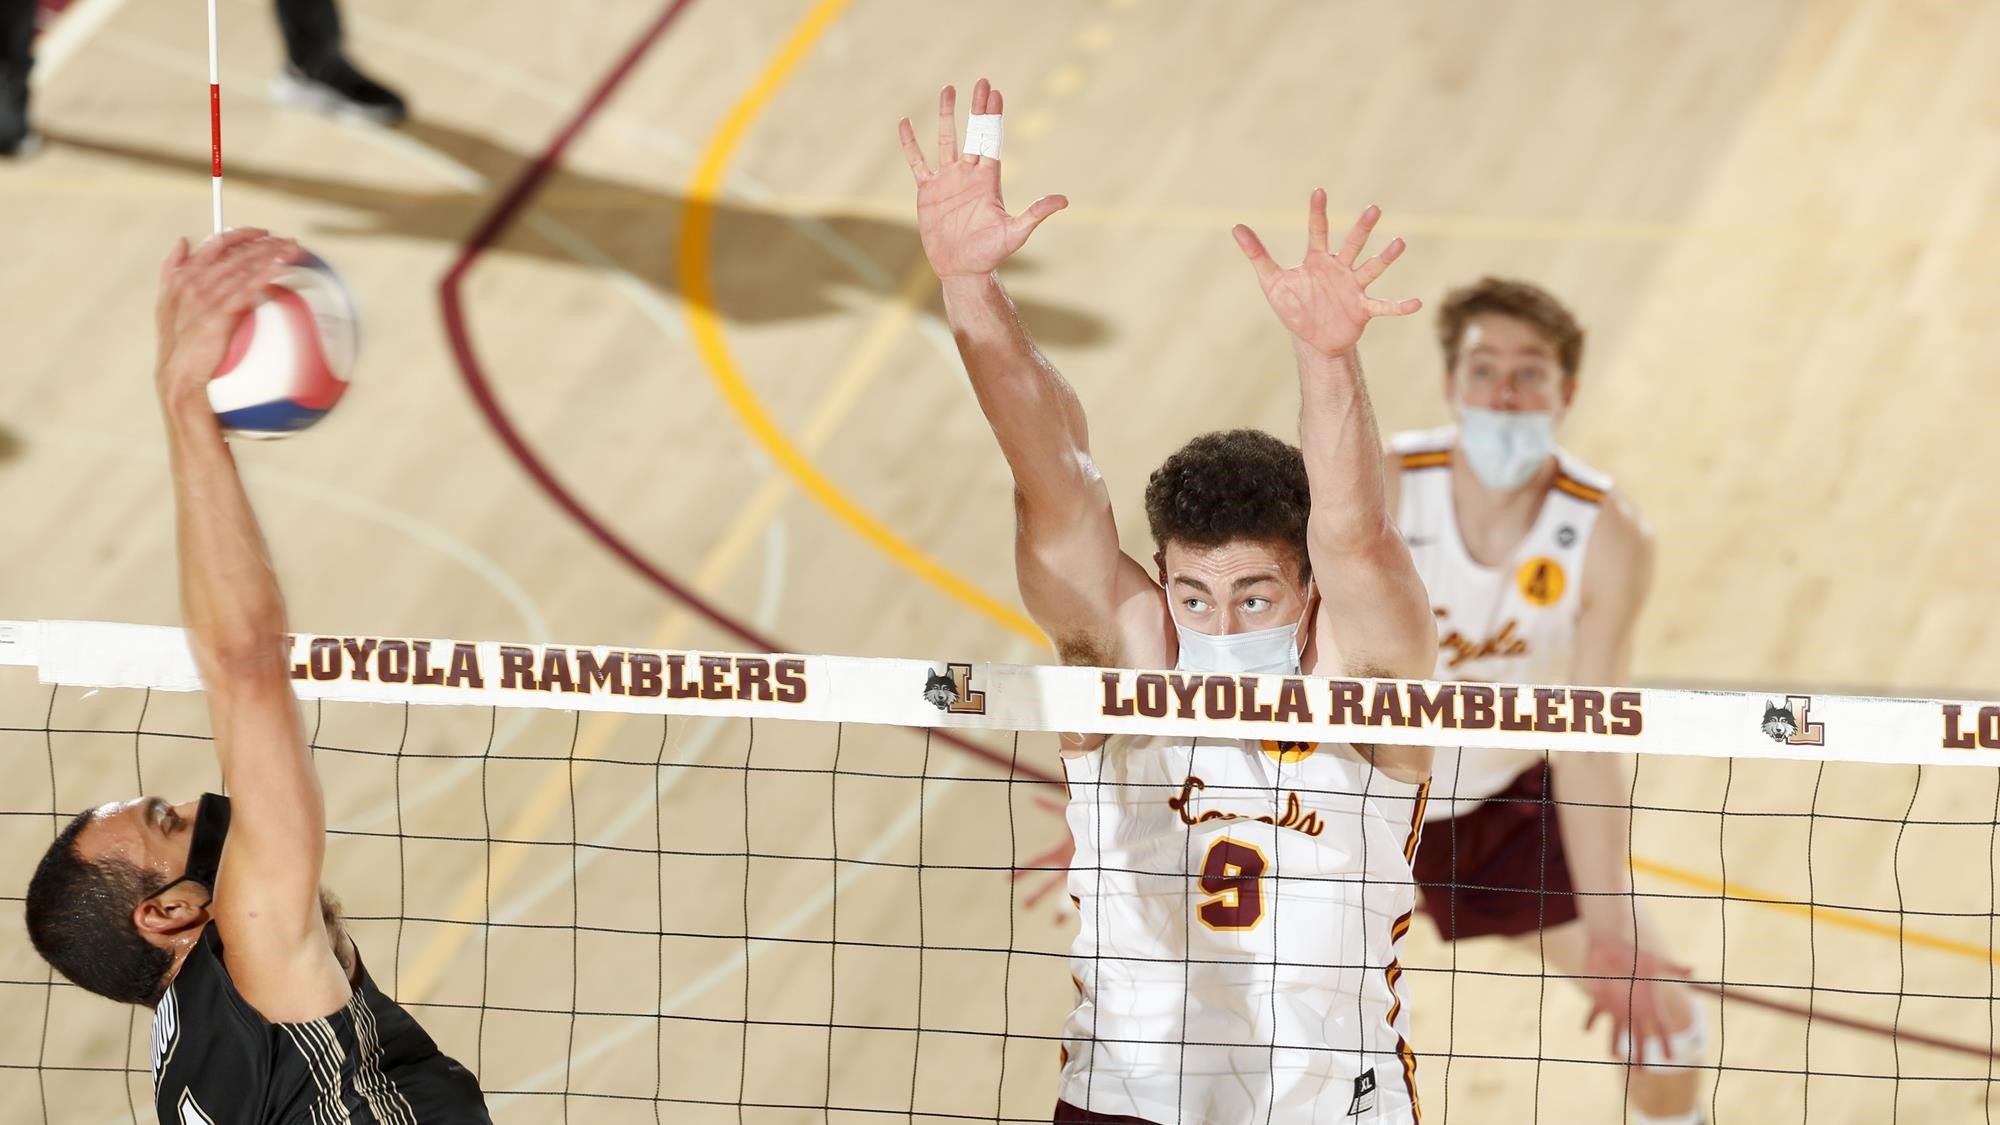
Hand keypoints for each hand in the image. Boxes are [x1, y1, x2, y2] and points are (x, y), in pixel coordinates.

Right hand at [155, 229, 301, 407]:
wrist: (178, 376)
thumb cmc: (177, 344)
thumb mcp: (167, 303)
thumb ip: (173, 270)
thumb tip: (183, 240)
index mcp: (183, 277)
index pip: (215, 245)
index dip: (241, 235)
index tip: (263, 232)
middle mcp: (194, 282)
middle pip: (235, 253)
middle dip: (265, 243)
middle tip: (288, 240)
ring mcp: (206, 298)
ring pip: (243, 267)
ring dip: (270, 255)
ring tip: (294, 249)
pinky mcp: (219, 315)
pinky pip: (248, 290)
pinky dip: (266, 276)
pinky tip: (283, 269)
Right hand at [898, 79, 1066, 278]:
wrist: (962, 270)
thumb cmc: (990, 254)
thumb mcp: (1015, 233)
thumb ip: (1036, 214)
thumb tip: (1064, 200)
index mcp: (989, 180)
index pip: (992, 140)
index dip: (993, 116)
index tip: (995, 92)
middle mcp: (969, 174)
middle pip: (974, 133)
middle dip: (977, 108)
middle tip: (982, 81)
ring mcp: (948, 181)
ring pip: (946, 140)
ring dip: (947, 115)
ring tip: (948, 89)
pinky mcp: (928, 192)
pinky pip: (918, 162)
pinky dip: (910, 144)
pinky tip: (905, 123)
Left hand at [1233, 192, 1420, 356]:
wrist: (1313, 338)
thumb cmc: (1294, 306)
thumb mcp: (1272, 282)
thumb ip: (1257, 255)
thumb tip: (1236, 227)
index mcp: (1317, 260)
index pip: (1317, 231)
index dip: (1317, 212)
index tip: (1318, 190)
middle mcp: (1339, 269)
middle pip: (1352, 244)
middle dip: (1362, 228)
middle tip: (1373, 209)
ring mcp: (1353, 288)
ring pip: (1371, 269)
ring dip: (1385, 257)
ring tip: (1399, 243)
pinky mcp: (1363, 309)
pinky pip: (1384, 306)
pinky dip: (1399, 306)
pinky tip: (1416, 303)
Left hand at [1580, 933, 1694, 1066]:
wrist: (1609, 943)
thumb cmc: (1633, 951)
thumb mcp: (1654, 961)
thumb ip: (1673, 967)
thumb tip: (1693, 967)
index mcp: (1649, 1003)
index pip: (1662, 1028)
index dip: (1667, 1043)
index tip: (1672, 1058)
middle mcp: (1634, 1008)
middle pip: (1639, 1038)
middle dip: (1641, 1055)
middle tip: (1641, 1074)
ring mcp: (1616, 1005)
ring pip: (1616, 1031)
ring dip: (1613, 1044)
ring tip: (1613, 1055)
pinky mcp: (1600, 998)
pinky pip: (1594, 1014)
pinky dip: (1590, 1021)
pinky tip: (1586, 1030)